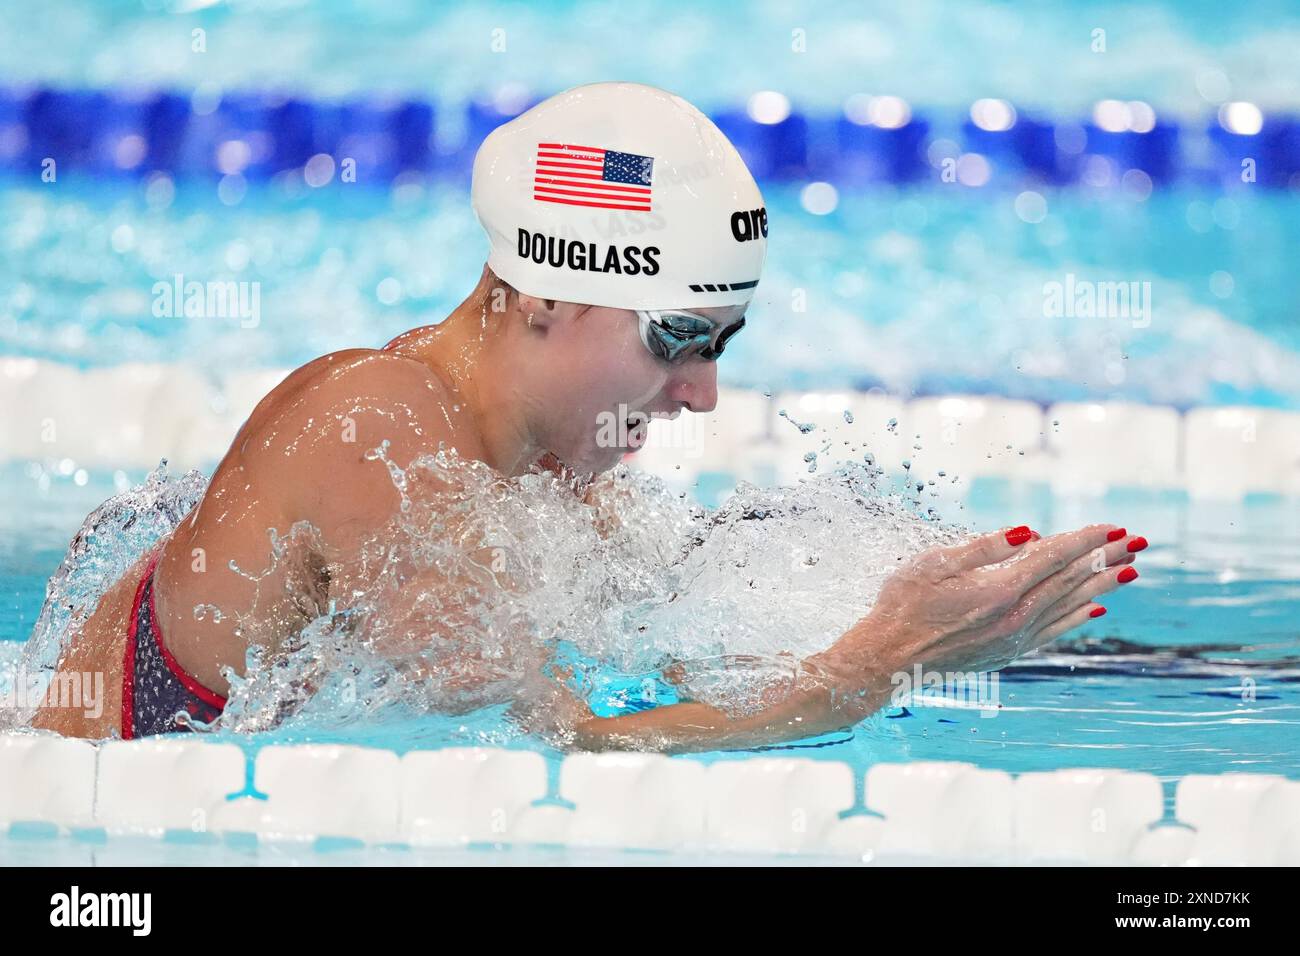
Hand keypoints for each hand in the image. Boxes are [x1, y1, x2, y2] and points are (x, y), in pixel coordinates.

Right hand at [839, 523, 1144, 675]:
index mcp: (998, 590)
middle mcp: (1014, 617)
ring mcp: (1014, 638)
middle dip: (1106, 558)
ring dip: (1101, 585)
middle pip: (1070, 580)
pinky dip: (1078, 616)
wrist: (886, 660)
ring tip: (1130, 570)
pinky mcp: (1008, 653)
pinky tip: (1094, 609)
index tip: (1114, 527)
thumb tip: (1031, 532)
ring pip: (1069, 606)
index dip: (1086, 540)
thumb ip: (984, 547)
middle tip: (1138, 541)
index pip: (1054, 557)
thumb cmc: (900, 604)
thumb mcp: (933, 564)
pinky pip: (1055, 630)